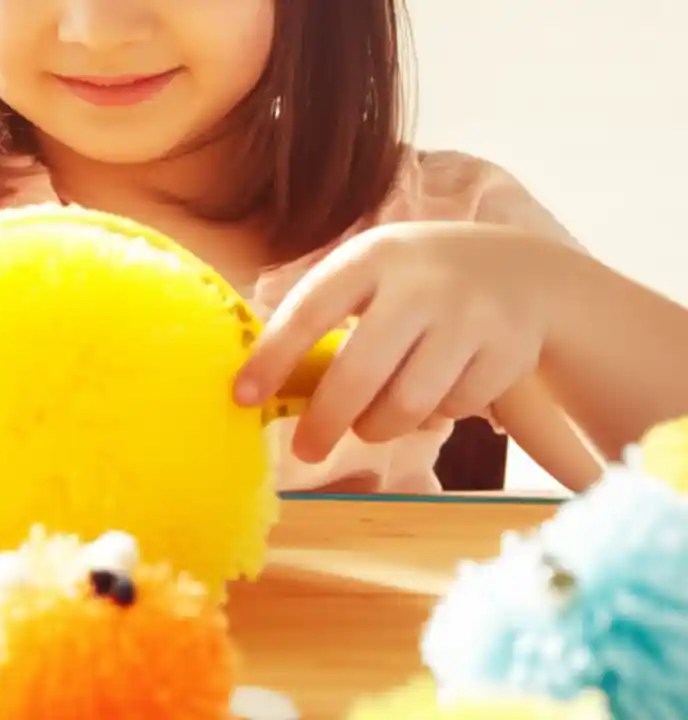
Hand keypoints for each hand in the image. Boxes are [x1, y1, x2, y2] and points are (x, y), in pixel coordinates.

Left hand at [234, 221, 558, 461]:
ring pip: (407, 404)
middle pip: (360, 372)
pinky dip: (433, 416)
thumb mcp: (370, 275)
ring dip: (378, 426)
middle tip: (306, 449)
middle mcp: (421, 284)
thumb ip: (322, 317)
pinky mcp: (506, 353)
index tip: (243, 397)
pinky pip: (452, 410)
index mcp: (371, 258)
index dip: (273, 357)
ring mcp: (470, 317)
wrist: (521, 270)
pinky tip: (432, 394)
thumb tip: (257, 384)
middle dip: (326, 421)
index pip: (310, 311)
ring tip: (369, 423)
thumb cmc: (414, 281)